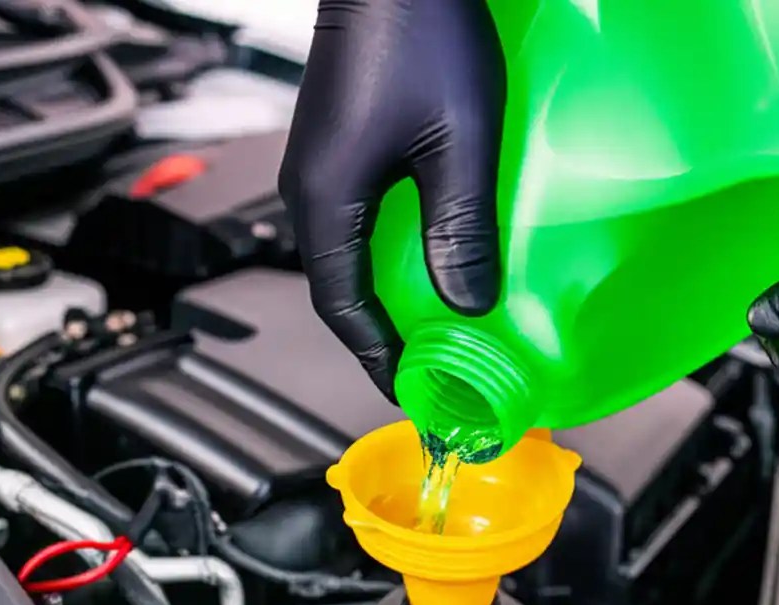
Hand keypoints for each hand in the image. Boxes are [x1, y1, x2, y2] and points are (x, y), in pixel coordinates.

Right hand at [280, 0, 505, 399]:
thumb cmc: (420, 32)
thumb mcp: (458, 142)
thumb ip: (461, 228)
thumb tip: (468, 305)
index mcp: (326, 198)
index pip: (343, 307)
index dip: (378, 357)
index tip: (413, 394)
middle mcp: (311, 187)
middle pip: (341, 288)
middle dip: (383, 336)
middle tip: (430, 369)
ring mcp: (322, 163)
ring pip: (350, 256)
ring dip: (389, 296)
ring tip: (435, 325)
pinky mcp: (341, 142)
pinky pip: (360, 221)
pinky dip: (391, 255)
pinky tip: (431, 258)